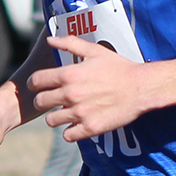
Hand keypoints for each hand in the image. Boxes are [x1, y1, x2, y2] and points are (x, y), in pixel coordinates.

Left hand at [28, 36, 151, 141]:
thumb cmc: (119, 67)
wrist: (141, 87)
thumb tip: (50, 39)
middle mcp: (70, 95)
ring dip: (56, 117)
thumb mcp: (95, 51)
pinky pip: (68, 135)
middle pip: (40, 102)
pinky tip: (77, 125)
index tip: (39, 86)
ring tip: (65, 113)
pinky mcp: (90, 128)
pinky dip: (70, 131)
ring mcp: (79, 113)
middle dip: (43, 101)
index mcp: (68, 74)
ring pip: (51, 121)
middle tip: (51, 100)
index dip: (34, 84)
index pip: (36, 81)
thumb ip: (70, 44)